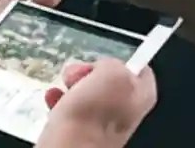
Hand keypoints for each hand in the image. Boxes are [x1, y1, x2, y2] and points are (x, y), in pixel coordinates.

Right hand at [38, 59, 156, 145]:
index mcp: (141, 96)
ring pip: (86, 93)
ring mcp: (103, 124)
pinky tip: (53, 99)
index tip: (101, 62)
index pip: (139, 69)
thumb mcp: (112, 73)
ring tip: (63, 89)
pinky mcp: (82, 132)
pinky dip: (59, 101)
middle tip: (79, 76)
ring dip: (70, 86)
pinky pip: (69, 109)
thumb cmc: (93, 117)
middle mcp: (125, 112)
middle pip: (108, 80)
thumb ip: (113, 64)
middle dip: (88, 73)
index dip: (117, 61)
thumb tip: (104, 67)